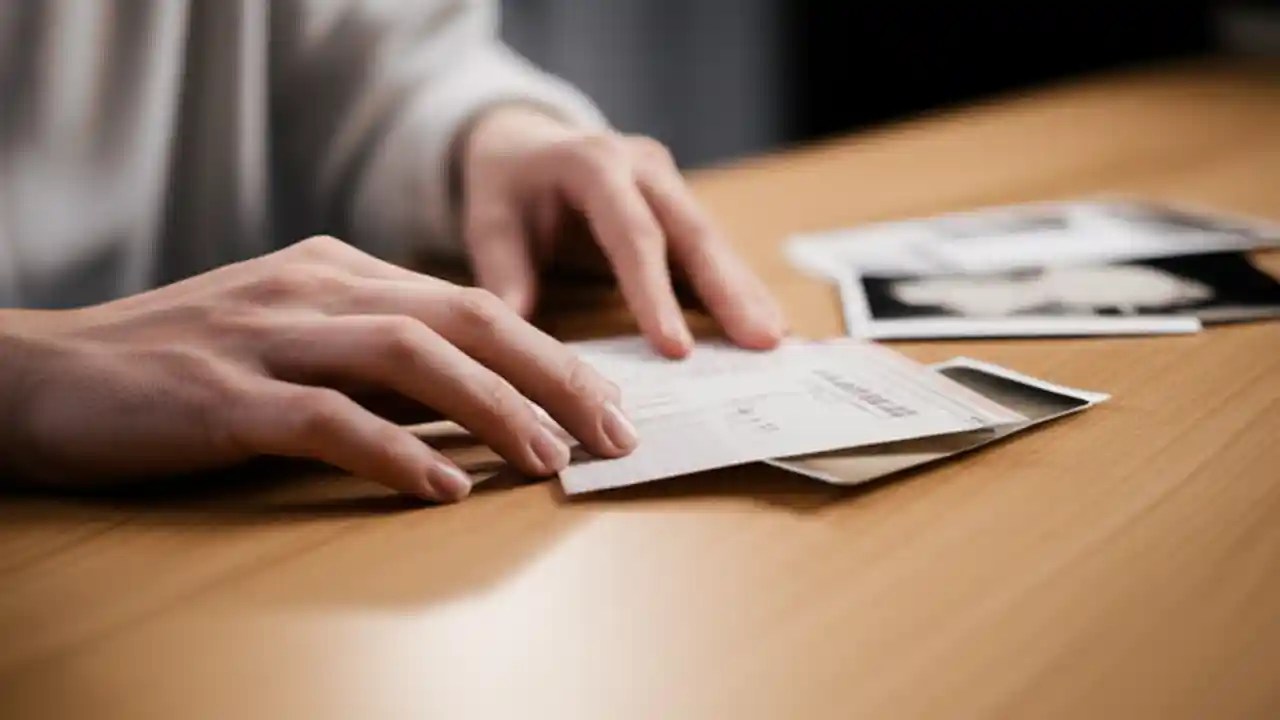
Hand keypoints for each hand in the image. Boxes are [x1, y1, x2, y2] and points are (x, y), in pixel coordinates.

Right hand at [0, 237, 637, 501]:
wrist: (41, 374)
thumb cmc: (179, 366)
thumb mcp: (288, 338)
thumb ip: (372, 356)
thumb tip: (471, 405)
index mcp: (335, 273)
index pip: (472, 304)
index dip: (550, 356)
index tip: (606, 405)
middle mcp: (313, 291)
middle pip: (465, 319)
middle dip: (553, 376)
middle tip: (614, 434)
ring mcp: (268, 339)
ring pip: (411, 356)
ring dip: (495, 408)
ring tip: (552, 458)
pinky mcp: (224, 397)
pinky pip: (328, 419)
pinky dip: (394, 451)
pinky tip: (444, 487)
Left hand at [460, 107, 786, 357]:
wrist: (525, 142)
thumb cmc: (508, 186)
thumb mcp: (490, 220)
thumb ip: (504, 273)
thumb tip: (516, 334)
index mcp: (595, 163)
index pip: (634, 234)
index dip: (655, 292)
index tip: (676, 348)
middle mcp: (643, 166)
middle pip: (693, 232)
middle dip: (730, 291)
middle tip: (763, 341)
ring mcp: (669, 183)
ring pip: (714, 242)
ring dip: (746, 293)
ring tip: (776, 341)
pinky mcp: (681, 206)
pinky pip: (713, 250)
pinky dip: (738, 288)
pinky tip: (766, 323)